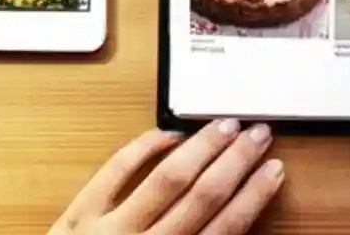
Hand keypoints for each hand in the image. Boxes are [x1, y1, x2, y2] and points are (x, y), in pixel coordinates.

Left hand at [50, 120, 283, 234]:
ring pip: (166, 179)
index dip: (253, 196)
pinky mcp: (76, 218)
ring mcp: (108, 231)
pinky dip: (143, 148)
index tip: (274, 170)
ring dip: (201, 148)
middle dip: (236, 162)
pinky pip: (114, 172)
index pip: (225, 228)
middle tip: (259, 134)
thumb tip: (233, 221)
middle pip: (202, 197)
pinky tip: (169, 134)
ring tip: (225, 126)